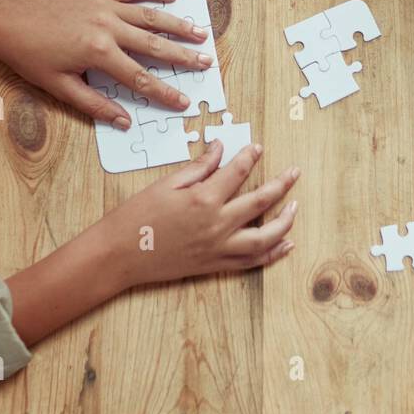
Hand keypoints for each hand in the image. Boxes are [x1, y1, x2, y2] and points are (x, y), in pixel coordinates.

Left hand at [0, 0, 215, 127]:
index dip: (164, 92)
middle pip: (154, 45)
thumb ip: (94, 104)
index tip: (184, 101)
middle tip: (206, 62)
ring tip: (200, 32)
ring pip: (150, 15)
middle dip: (182, 55)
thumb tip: (123, 120)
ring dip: (177, 24)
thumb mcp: (58, 86)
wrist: (7, 17)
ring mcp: (105, 5)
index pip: (140, 78)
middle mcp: (108, 26)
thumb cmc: (29, 55)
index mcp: (98, 53)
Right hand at [101, 140, 299, 286]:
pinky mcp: (214, 265)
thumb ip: (198, 168)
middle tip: (295, 172)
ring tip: (295, 207)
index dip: (250, 157)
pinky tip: (285, 244)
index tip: (258, 148)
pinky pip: (251, 262)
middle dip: (282, 185)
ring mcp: (218, 248)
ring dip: (285, 221)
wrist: (118, 255)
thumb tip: (219, 149)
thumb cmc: (136, 216)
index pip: (237, 172)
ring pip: (264, 237)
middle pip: (260, 202)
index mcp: (203, 199)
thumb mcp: (166, 184)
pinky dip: (272, 253)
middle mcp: (216, 224)